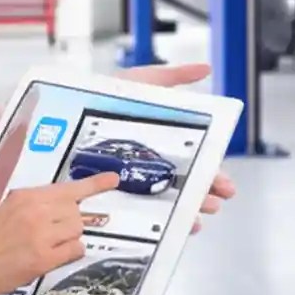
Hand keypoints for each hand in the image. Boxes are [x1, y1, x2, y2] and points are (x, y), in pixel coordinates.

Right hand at [0, 172, 118, 294]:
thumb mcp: (10, 207)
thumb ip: (36, 202)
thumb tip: (65, 202)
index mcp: (27, 196)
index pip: (68, 188)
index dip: (94, 184)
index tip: (114, 179)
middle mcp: (36, 211)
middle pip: (76, 211)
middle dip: (69, 223)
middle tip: (50, 233)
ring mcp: (42, 234)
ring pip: (78, 229)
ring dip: (68, 239)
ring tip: (47, 245)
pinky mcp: (44, 257)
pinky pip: (75, 249)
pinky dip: (69, 253)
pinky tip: (51, 256)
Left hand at [114, 62, 237, 232]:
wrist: (70, 110)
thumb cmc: (109, 95)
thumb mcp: (145, 81)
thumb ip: (176, 76)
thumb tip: (205, 69)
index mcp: (165, 142)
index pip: (194, 162)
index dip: (212, 173)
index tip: (224, 183)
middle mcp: (152, 162)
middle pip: (186, 184)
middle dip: (206, 194)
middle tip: (217, 200)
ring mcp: (135, 180)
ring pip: (170, 200)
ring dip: (191, 208)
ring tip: (202, 210)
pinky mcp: (116, 193)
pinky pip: (143, 214)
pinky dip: (164, 221)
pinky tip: (178, 224)